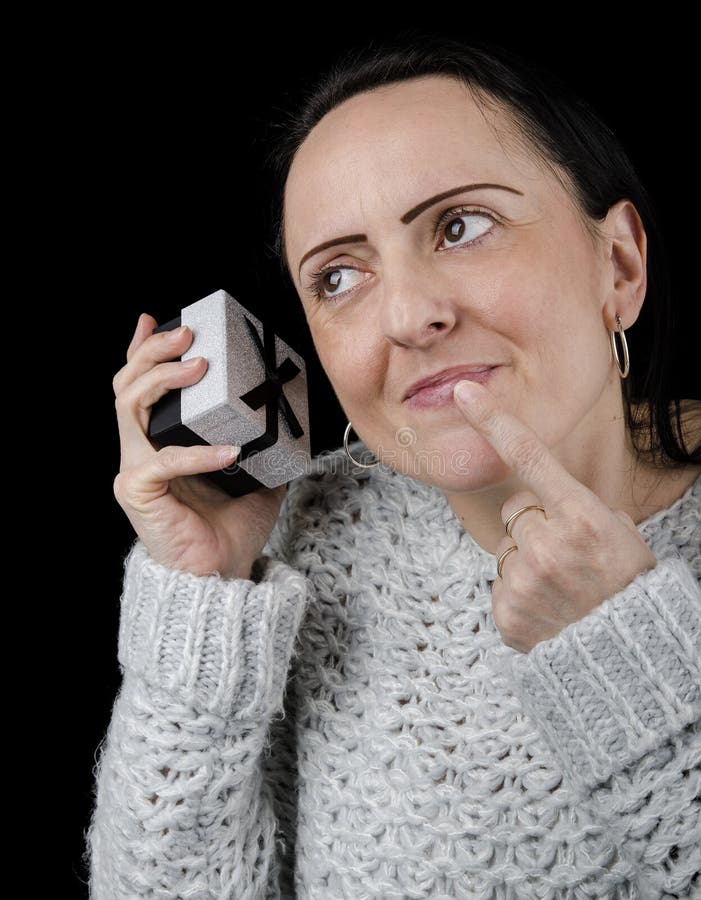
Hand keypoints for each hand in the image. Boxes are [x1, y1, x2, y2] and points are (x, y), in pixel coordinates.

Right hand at [112, 313, 287, 578]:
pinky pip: (163, 462)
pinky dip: (196, 453)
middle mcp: (141, 448)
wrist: (222, 573)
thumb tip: (295, 416)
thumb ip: (263, 441)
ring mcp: (136, 469)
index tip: (156, 319)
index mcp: (162, 439)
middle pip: (127, 385)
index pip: (142, 386)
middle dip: (153, 352)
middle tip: (188, 333)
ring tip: (199, 366)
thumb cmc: (231, 525)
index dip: (143, 350)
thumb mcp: (256, 472)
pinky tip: (229, 451)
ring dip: (163, 380)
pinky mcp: (139, 493)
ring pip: (129, 408)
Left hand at [453, 380, 656, 652]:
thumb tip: (546, 502)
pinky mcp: (509, 616)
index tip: (465, 393)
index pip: (530, 457)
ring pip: (505, 550)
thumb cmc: (630, 589)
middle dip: (532, 525)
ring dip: (526, 563)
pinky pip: (500, 587)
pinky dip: (520, 598)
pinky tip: (548, 611)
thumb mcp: (622, 535)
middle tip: (565, 553)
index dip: (494, 421)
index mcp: (581, 517)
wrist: (632, 659)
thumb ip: (580, 509)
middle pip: (513, 511)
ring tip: (560, 588)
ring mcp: (526, 583)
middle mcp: (549, 546)